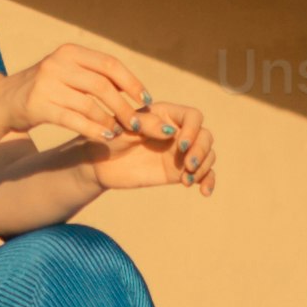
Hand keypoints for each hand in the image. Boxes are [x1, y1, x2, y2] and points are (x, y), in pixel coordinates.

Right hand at [3, 40, 149, 157]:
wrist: (4, 101)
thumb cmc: (45, 88)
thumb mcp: (66, 72)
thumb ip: (93, 75)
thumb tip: (134, 87)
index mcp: (70, 53)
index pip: (109, 64)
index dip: (132, 82)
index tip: (146, 100)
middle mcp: (58, 64)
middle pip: (102, 85)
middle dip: (124, 106)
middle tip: (137, 123)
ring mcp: (47, 84)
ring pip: (90, 104)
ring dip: (110, 121)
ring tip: (121, 132)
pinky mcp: (38, 105)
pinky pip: (74, 120)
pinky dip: (93, 130)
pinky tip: (105, 137)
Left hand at [86, 93, 218, 195]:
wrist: (99, 163)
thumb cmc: (109, 138)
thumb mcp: (124, 128)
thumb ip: (147, 126)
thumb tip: (172, 132)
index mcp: (167, 114)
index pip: (193, 116)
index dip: (193, 130)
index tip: (179, 146)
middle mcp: (178, 131)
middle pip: (205, 136)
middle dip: (201, 151)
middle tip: (187, 165)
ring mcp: (180, 152)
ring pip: (207, 155)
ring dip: (203, 167)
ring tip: (186, 180)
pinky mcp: (178, 172)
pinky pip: (202, 174)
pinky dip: (207, 181)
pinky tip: (204, 192)